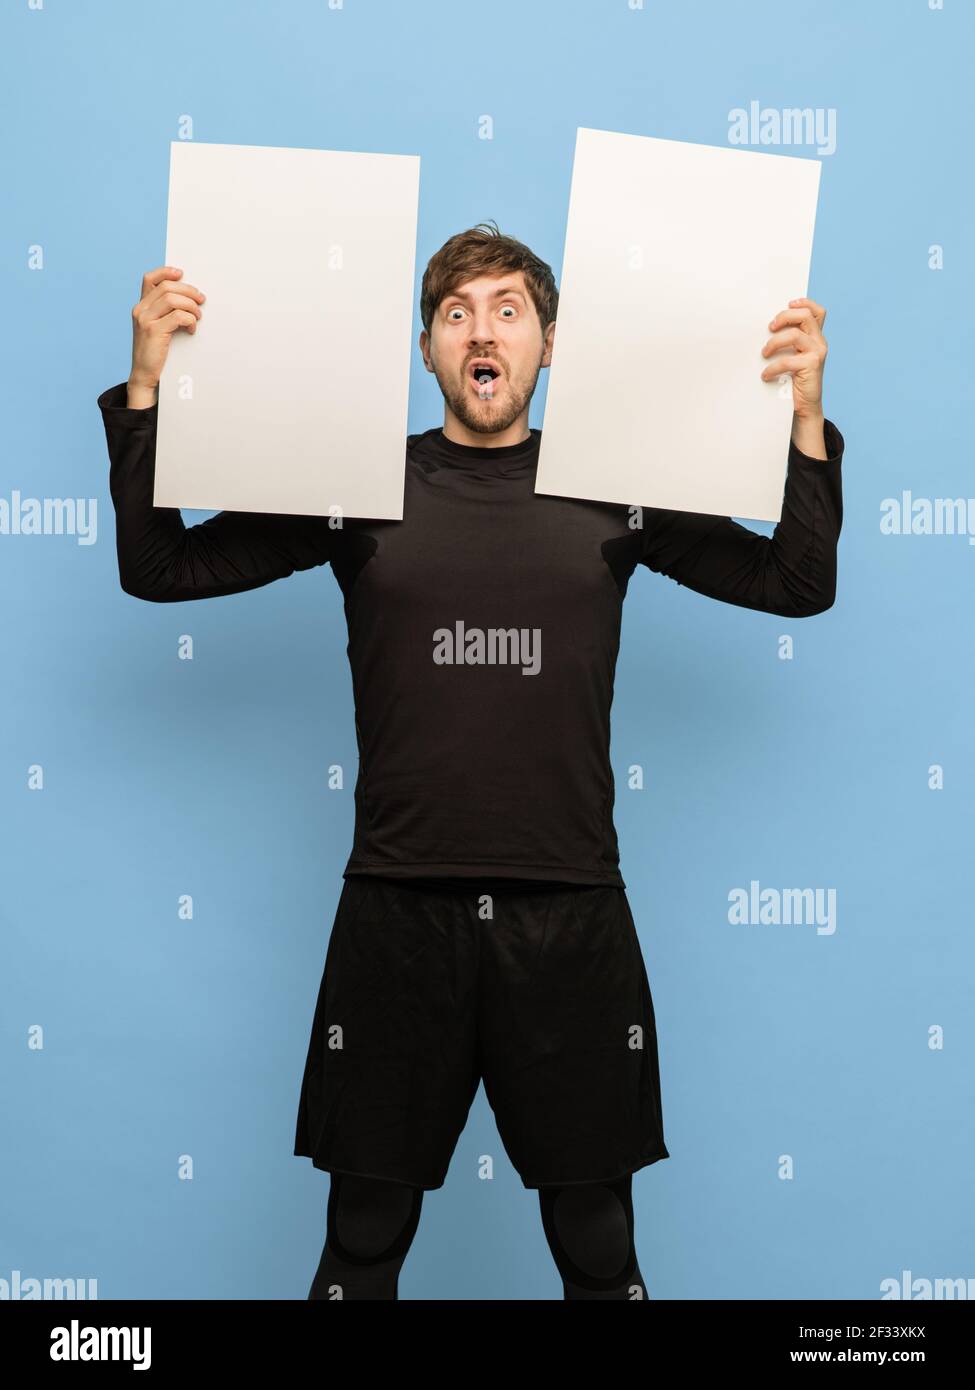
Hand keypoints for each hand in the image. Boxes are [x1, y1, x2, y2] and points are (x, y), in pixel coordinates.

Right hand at [128, 266, 205, 401]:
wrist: (144, 375)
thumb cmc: (155, 352)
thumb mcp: (156, 328)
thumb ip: (165, 312)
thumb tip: (188, 299)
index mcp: (141, 306)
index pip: (150, 279)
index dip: (166, 272)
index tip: (182, 274)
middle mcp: (140, 309)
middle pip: (166, 287)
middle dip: (188, 291)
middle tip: (201, 300)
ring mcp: (145, 319)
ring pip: (172, 299)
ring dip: (191, 306)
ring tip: (198, 316)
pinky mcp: (153, 331)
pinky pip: (177, 316)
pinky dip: (189, 320)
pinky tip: (191, 329)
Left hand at [760, 297, 827, 421]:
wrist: (805, 406)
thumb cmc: (795, 381)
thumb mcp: (793, 358)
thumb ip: (788, 344)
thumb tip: (767, 330)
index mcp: (816, 337)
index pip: (817, 312)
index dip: (805, 303)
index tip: (789, 304)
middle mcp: (820, 342)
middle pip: (805, 316)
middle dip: (785, 317)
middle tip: (770, 328)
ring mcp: (818, 353)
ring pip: (795, 335)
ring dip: (775, 342)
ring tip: (764, 353)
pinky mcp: (812, 366)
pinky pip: (788, 360)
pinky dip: (773, 367)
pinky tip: (766, 375)